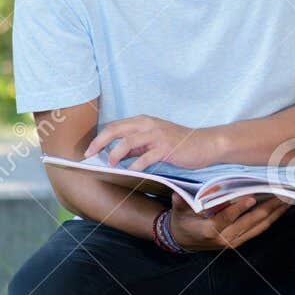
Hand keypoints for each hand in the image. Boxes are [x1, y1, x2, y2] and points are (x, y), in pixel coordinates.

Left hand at [86, 116, 213, 171]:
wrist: (205, 144)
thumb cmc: (179, 144)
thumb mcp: (154, 141)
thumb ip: (137, 146)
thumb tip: (116, 155)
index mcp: (143, 121)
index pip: (115, 126)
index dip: (99, 138)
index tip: (89, 151)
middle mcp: (148, 124)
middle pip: (116, 130)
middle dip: (99, 143)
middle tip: (90, 155)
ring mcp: (157, 135)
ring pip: (127, 142)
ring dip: (114, 155)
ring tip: (110, 165)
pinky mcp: (166, 147)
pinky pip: (145, 157)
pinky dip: (135, 165)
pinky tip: (130, 172)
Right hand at [169, 195, 291, 251]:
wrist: (183, 241)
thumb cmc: (182, 222)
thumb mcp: (179, 211)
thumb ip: (183, 202)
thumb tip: (180, 193)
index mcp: (210, 230)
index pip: (226, 218)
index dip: (238, 208)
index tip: (250, 197)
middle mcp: (225, 238)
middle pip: (251, 222)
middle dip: (268, 207)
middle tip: (282, 193)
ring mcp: (235, 241)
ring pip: (259, 226)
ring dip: (275, 212)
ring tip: (289, 199)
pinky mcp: (241, 240)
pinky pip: (259, 229)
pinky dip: (271, 218)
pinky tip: (281, 208)